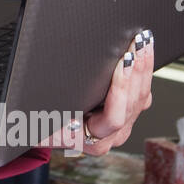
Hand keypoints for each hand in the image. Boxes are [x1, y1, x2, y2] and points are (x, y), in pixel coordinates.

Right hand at [40, 29, 154, 154]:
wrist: (43, 133)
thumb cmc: (40, 123)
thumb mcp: (40, 116)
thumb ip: (52, 108)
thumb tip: (55, 84)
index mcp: (88, 140)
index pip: (114, 117)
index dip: (121, 88)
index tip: (123, 62)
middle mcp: (109, 137)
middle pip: (133, 104)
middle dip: (137, 69)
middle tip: (138, 43)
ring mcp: (121, 129)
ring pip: (141, 99)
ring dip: (144, 69)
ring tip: (143, 43)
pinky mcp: (126, 118)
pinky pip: (141, 97)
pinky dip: (143, 75)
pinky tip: (143, 56)